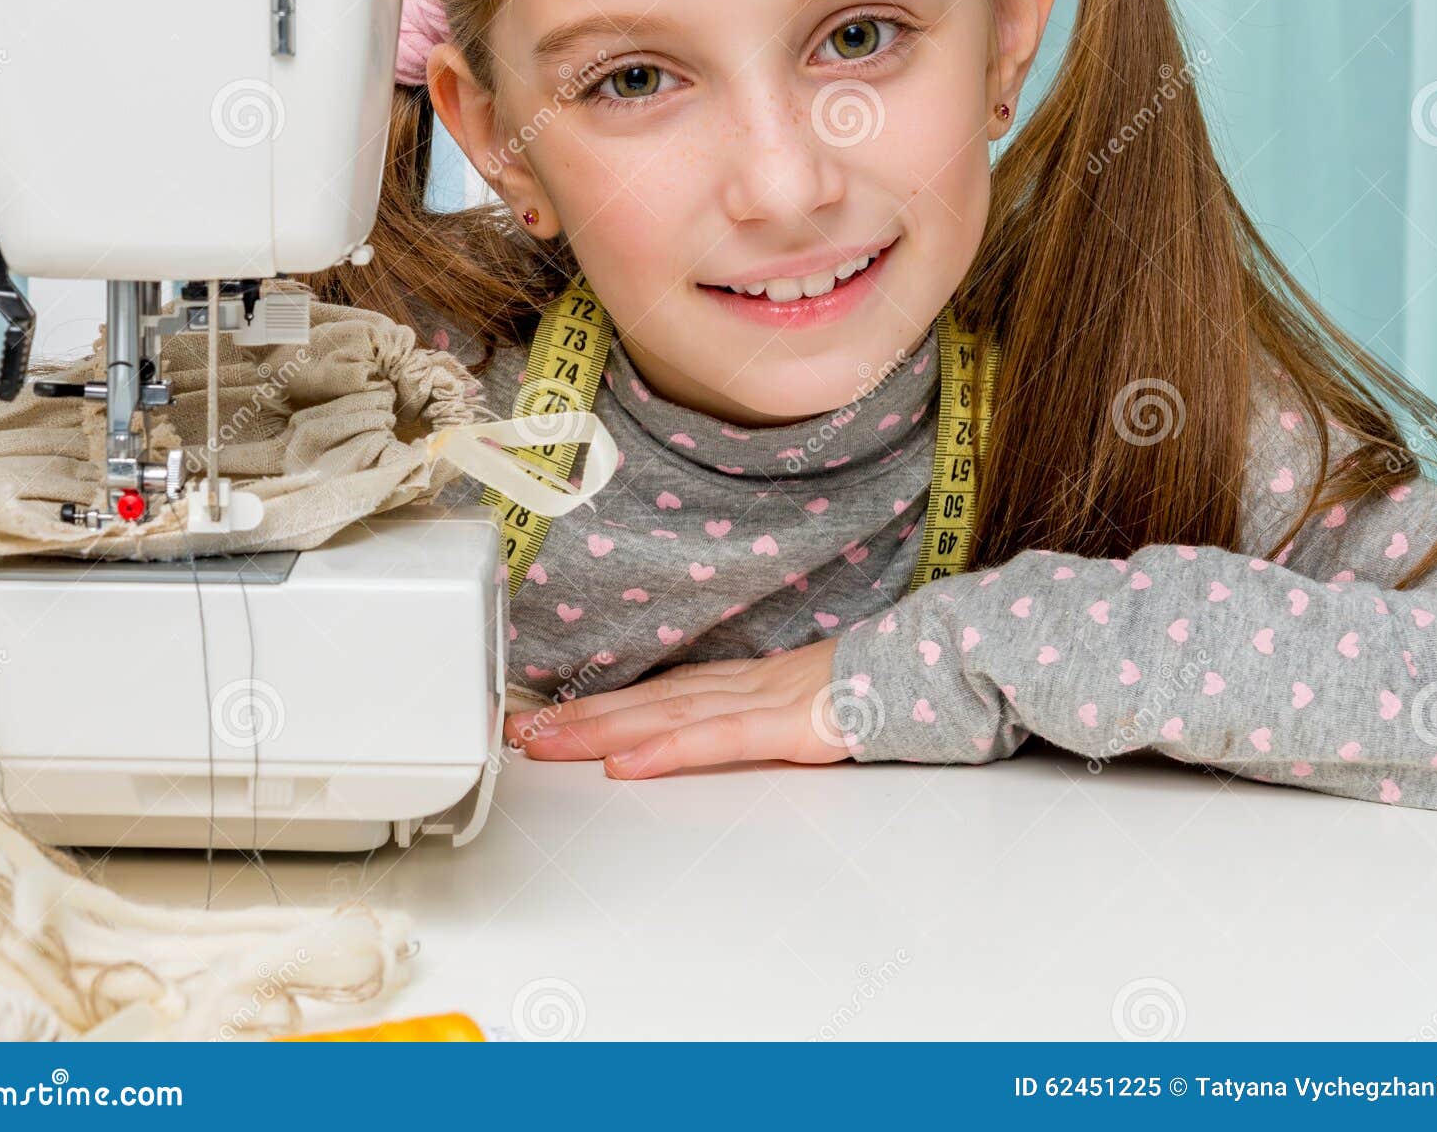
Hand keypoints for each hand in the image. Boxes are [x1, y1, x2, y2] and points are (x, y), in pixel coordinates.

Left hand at [502, 639, 848, 778]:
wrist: (919, 672)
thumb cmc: (862, 693)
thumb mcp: (792, 706)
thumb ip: (746, 717)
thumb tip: (699, 730)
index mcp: (736, 683)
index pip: (651, 693)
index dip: (594, 705)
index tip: (542, 718)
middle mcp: (734, 686)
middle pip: (641, 701)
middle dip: (575, 719)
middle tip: (517, 734)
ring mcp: (756, 702)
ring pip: (663, 715)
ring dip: (600, 731)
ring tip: (547, 745)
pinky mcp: (783, 727)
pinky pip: (717, 739)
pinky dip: (668, 749)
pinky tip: (630, 764)